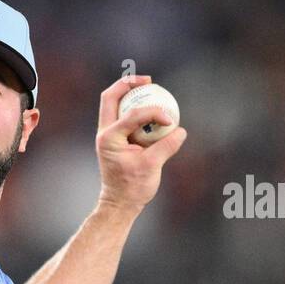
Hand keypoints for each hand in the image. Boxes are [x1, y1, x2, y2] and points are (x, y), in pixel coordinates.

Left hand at [94, 74, 186, 213]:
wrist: (119, 203)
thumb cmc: (132, 188)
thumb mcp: (152, 167)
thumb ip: (166, 146)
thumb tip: (180, 130)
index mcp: (109, 138)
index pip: (132, 114)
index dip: (154, 111)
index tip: (170, 119)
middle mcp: (104, 132)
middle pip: (110, 97)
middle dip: (128, 84)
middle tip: (148, 80)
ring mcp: (108, 134)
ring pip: (114, 103)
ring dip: (130, 93)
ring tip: (151, 87)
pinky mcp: (115, 138)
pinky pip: (124, 115)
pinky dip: (136, 108)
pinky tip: (153, 106)